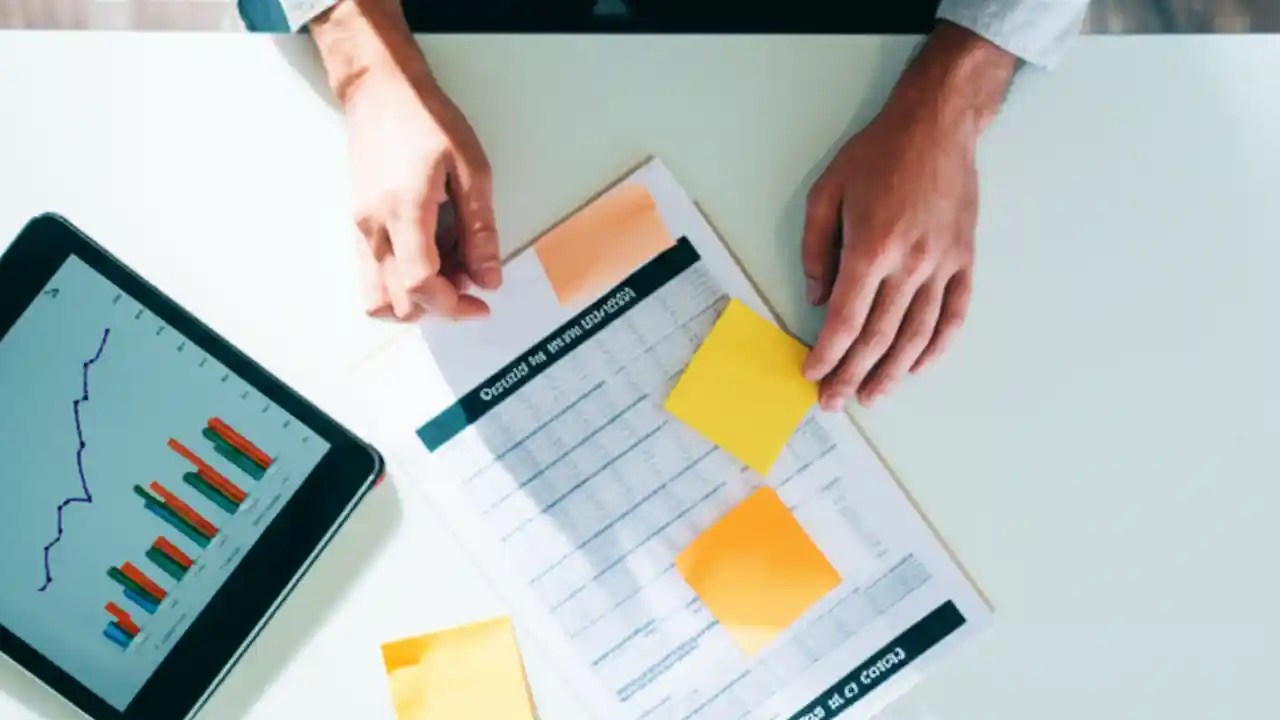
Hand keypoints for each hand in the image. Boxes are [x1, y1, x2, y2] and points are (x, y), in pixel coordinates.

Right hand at [311, 0, 500, 320]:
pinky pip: (371, 277)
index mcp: (404, 212)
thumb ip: (480, 231)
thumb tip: (488, 278)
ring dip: (414, 303)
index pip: (420, 286)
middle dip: (439, 306)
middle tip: (471, 282)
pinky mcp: (357, 226)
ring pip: (377, 298)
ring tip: (447, 276)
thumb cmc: (425, 120)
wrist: (380, 93)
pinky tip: (428, 261)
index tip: (481, 303)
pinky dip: (399, 286)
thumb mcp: (470, 170)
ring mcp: (360, 230)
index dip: (453, 306)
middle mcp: (374, 228)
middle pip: (398, 303)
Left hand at [801, 24, 1014, 409]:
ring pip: (917, 335)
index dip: (827, 354)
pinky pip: (955, 314)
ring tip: (872, 396)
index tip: (812, 374)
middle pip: (879, 337)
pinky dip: (937, 346)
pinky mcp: (964, 260)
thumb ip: (816, 250)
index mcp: (872, 247)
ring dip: (893, 372)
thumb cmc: (878, 154)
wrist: (938, 125)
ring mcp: (943, 264)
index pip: (846, 320)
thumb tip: (819, 299)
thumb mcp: (827, 193)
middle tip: (835, 401)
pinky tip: (919, 366)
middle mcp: (910, 263)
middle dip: (853, 375)